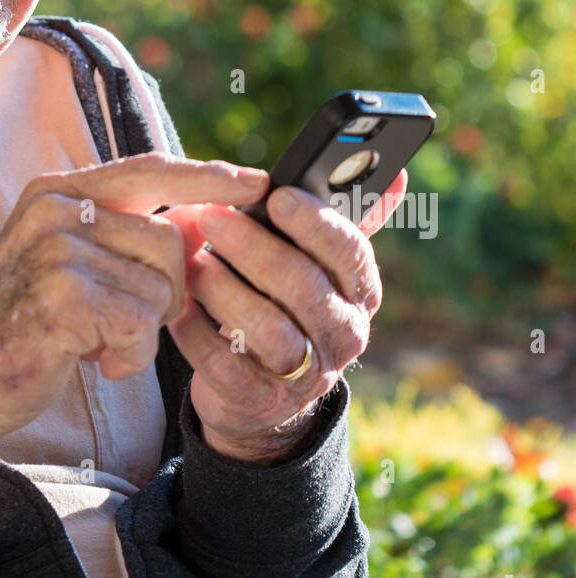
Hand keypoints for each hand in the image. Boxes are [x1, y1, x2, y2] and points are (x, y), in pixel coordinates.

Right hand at [0, 152, 269, 501]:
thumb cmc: (17, 329)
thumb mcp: (65, 265)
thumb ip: (120, 238)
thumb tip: (201, 222)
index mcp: (54, 191)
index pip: (148, 168)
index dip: (205, 176)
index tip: (256, 181)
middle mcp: (54, 207)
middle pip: (169, 240)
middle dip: (162, 294)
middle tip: (113, 324)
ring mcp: (56, 247)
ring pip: (160, 287)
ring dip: (139, 332)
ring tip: (88, 340)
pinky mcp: (63, 294)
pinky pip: (142, 324)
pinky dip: (127, 356)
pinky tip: (86, 359)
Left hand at [164, 170, 407, 464]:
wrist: (260, 393)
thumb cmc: (285, 302)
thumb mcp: (319, 263)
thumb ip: (347, 218)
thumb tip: (399, 174)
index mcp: (361, 293)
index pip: (351, 253)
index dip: (315, 223)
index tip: (276, 195)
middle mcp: (343, 336)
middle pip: (304, 287)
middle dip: (253, 247)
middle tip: (210, 216)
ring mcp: (305, 375)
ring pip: (267, 329)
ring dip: (223, 288)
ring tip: (192, 262)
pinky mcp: (260, 403)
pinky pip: (225, 365)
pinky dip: (197, 331)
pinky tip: (179, 304)